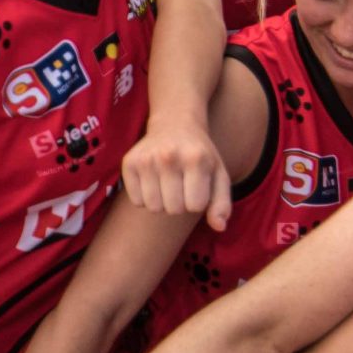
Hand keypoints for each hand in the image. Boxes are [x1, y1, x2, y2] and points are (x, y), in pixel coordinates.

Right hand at [118, 115, 230, 231]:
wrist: (174, 124)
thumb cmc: (200, 156)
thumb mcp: (218, 175)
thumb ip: (222, 203)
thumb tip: (220, 227)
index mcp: (196, 159)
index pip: (195, 206)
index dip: (197, 201)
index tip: (197, 186)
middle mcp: (169, 156)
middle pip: (173, 209)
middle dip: (180, 203)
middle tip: (181, 185)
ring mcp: (146, 159)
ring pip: (153, 208)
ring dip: (162, 202)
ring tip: (167, 184)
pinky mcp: (129, 162)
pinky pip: (137, 202)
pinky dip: (145, 198)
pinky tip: (152, 181)